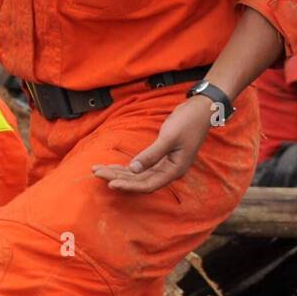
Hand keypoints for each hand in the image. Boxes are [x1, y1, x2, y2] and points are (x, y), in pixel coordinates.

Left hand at [92, 96, 213, 193]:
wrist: (201, 110)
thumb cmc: (188, 122)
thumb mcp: (169, 137)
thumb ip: (151, 155)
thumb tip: (133, 169)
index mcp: (174, 171)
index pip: (147, 185)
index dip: (128, 185)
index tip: (110, 183)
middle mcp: (168, 171)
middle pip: (139, 181)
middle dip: (117, 177)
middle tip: (96, 172)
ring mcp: (164, 165)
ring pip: (137, 175)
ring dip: (118, 172)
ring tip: (98, 170)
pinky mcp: (160, 157)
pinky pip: (140, 166)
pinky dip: (126, 167)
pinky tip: (112, 167)